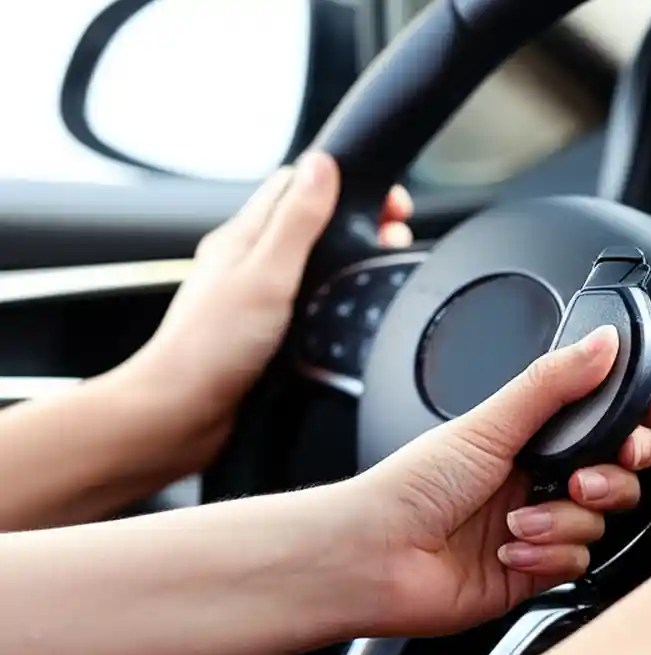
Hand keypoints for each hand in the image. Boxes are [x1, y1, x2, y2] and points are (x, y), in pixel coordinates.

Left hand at [120, 152, 414, 474]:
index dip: (344, 183)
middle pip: (309, 222)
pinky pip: (306, 303)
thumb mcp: (266, 272)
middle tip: (390, 239)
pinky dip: (332, 300)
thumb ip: (297, 219)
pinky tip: (347, 315)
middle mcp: (246, 262)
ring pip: (309, 264)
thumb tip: (322, 164)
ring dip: (344, 262)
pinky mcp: (263, 334)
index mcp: (243, 236)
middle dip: (354, 222)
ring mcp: (254, 298)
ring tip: (376, 271)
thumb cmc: (210, 349)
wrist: (181, 416)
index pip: (296, 184)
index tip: (386, 204)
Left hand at [348, 326, 650, 637]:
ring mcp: (539, 524)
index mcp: (529, 433)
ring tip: (519, 521)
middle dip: (612, 476)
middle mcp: (538, 477)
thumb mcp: (490, 423)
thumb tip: (603, 342)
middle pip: (618, 473)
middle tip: (583, 478)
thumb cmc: (410, 487)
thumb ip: (554, 383)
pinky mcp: (535, 569)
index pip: (604, 417)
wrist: (374, 559)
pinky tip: (509, 551)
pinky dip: (548, 556)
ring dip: (564, 522)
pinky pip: (578, 562)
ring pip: (601, 521)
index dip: (637, 416)